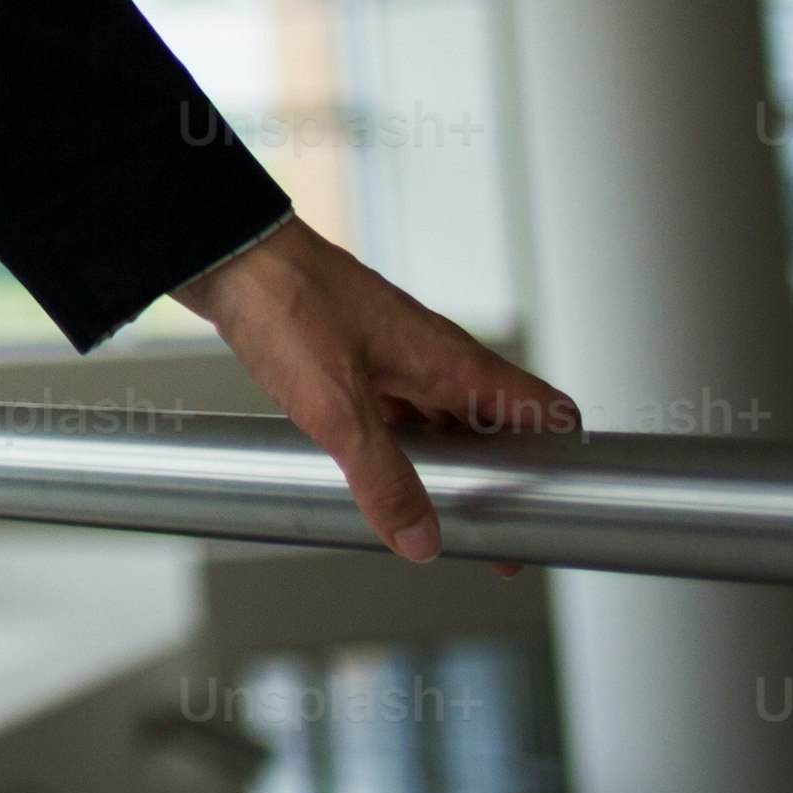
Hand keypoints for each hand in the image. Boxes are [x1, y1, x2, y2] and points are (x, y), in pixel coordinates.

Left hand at [178, 217, 577, 566]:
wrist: (226, 251)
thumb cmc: (286, 302)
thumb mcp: (336, 406)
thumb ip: (382, 476)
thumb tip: (423, 541)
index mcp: (452, 363)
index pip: (544, 409)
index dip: (566, 459)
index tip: (563, 510)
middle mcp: (436, 358)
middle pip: (497, 428)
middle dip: (505, 483)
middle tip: (502, 542)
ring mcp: (396, 356)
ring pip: (445, 423)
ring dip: (453, 469)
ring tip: (449, 524)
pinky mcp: (355, 358)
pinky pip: (400, 413)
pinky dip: (405, 450)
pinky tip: (383, 477)